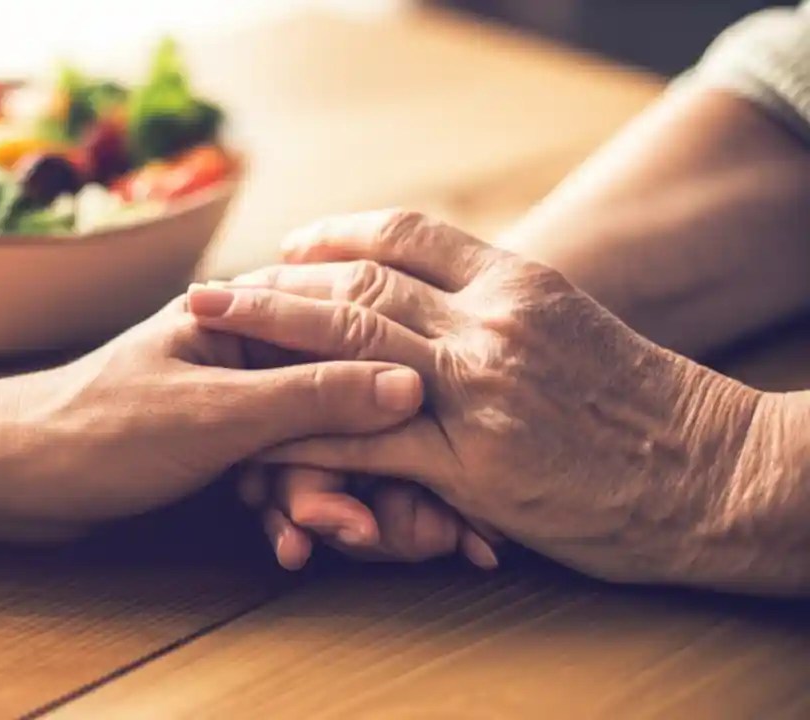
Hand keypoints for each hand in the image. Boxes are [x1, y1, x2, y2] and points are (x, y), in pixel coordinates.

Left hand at [0, 296, 423, 524]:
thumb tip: (411, 382)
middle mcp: (248, 348)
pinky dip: (283, 513)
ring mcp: (234, 398)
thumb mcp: (217, 413)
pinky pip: (274, 476)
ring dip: (321, 502)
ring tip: (323, 543)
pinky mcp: (218, 444)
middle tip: (384, 532)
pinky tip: (287, 549)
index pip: (352, 350)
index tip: (434, 473)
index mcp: (248, 314)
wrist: (12, 476)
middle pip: (339, 409)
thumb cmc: (102, 428)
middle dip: (361, 474)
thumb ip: (314, 397)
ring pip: (310, 449)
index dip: (398, 413)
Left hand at [188, 210, 761, 585]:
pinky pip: (364, 445)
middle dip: (272, 285)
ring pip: (347, 350)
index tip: (289, 245)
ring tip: (205, 338)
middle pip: (358, 284)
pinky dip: (304, 440)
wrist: (712, 475)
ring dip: (266, 342)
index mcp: (519, 282)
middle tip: (211, 292)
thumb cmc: (644, 407)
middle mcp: (492, 323)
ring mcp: (480, 391)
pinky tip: (259, 439)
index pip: (407, 234)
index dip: (336, 235)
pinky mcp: (473, 465)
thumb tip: (442, 291)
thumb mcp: (575, 326)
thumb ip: (503, 303)